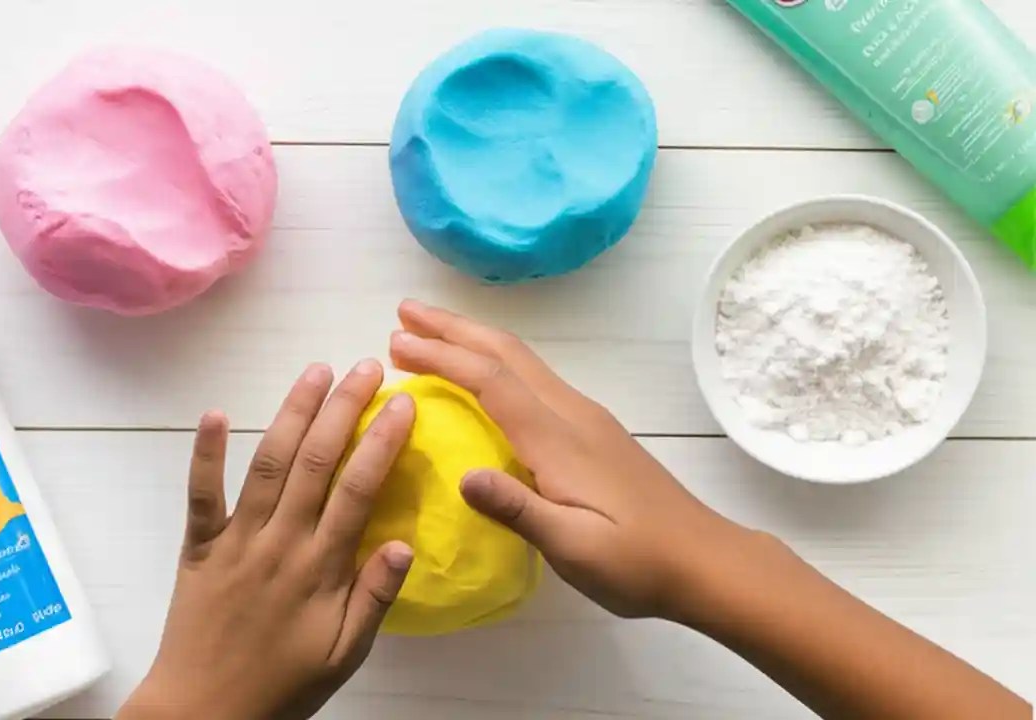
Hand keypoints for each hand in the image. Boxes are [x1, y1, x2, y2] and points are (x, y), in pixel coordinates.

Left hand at [118, 361, 415, 719]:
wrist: (205, 713)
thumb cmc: (284, 685)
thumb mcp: (345, 654)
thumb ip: (375, 598)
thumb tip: (406, 542)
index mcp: (321, 569)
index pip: (358, 491)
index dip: (382, 442)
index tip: (402, 403)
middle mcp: (280, 544)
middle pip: (316, 462)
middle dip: (343, 408)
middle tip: (366, 367)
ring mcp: (236, 541)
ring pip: (268, 465)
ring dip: (292, 413)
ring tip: (316, 372)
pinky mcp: (198, 547)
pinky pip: (201, 495)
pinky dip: (206, 453)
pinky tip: (217, 412)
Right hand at [389, 300, 742, 620]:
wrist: (705, 561)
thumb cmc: (637, 562)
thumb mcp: (574, 549)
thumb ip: (518, 511)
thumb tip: (462, 477)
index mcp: (559, 439)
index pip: (492, 381)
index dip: (442, 357)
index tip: (396, 342)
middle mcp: (572, 415)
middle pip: (507, 353)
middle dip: (453, 328)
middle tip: (403, 311)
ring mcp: (585, 419)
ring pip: (523, 362)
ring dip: (473, 341)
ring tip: (431, 332)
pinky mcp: (592, 432)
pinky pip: (533, 380)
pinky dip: (495, 365)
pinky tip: (483, 379)